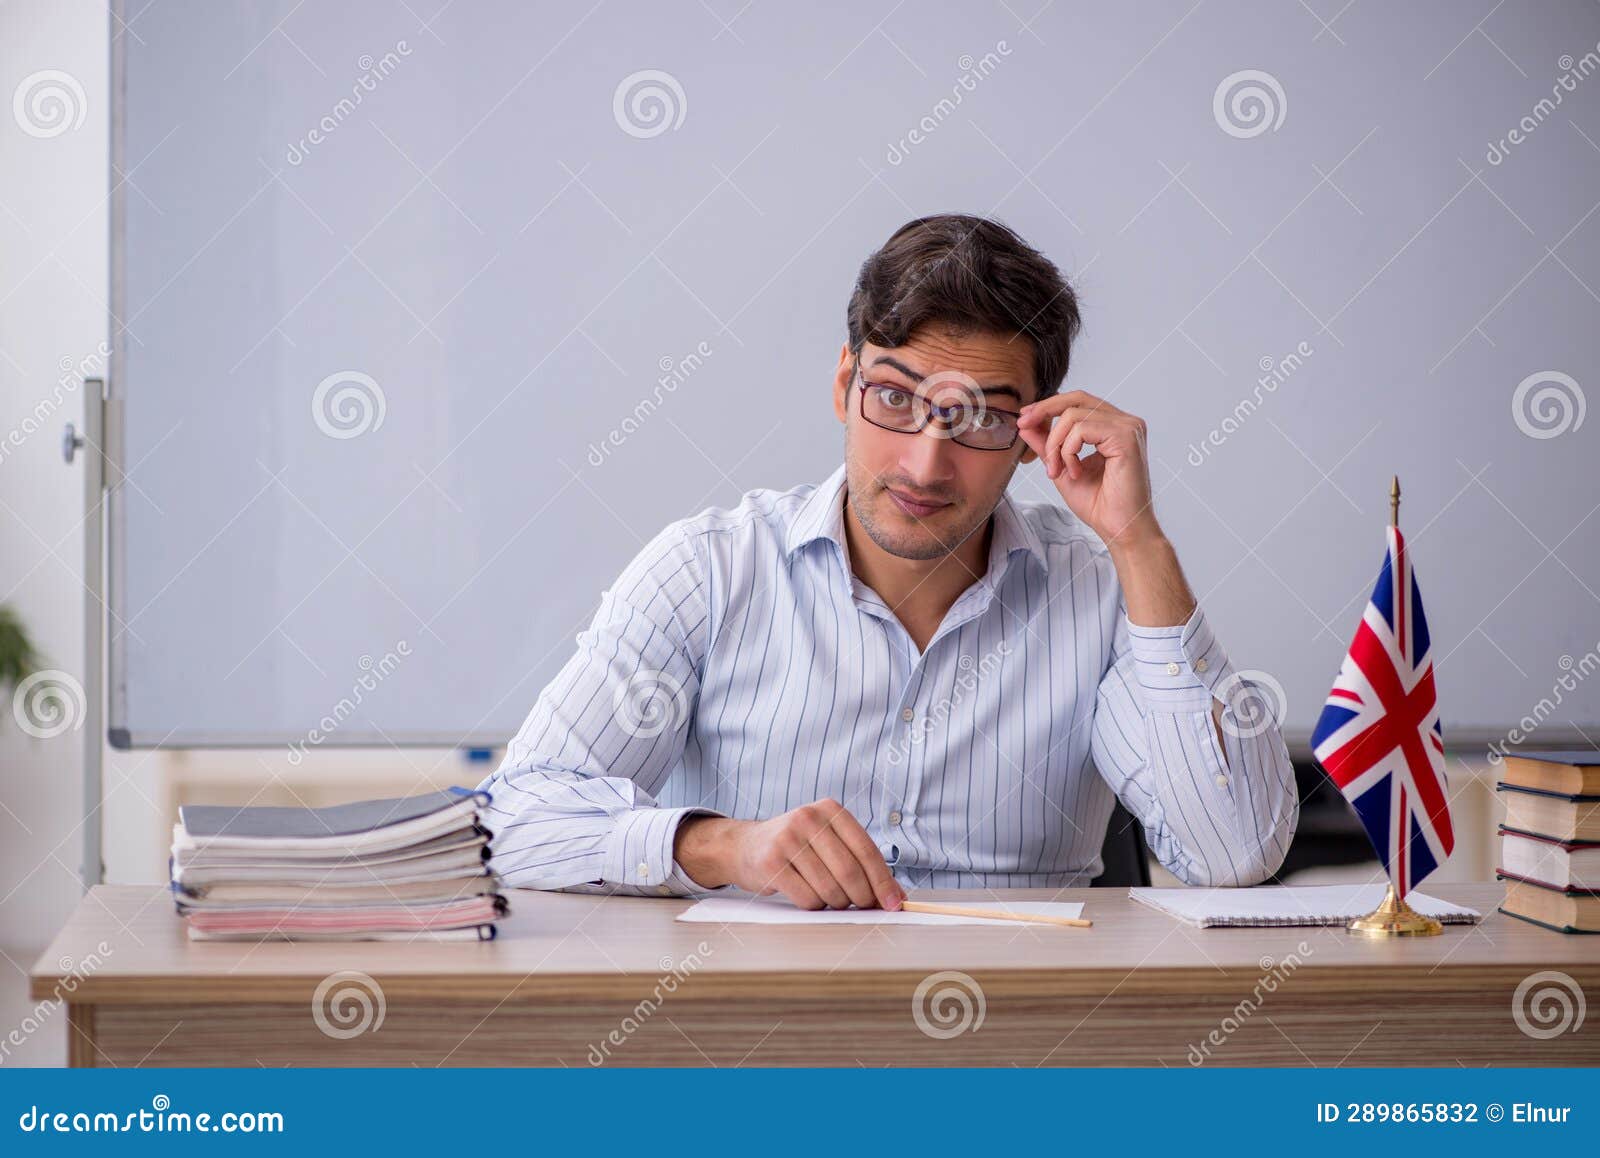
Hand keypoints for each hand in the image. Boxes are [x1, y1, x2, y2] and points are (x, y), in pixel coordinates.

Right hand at [673, 799, 904, 910]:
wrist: (745, 846)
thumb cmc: (797, 848)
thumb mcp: (828, 841)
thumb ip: (860, 861)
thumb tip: (895, 896)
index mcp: (830, 810)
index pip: (866, 850)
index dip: (884, 882)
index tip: (895, 904)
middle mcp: (808, 818)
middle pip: (850, 871)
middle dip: (862, 897)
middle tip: (863, 907)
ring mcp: (787, 839)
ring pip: (829, 888)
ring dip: (837, 903)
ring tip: (830, 897)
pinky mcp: (771, 863)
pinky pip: (807, 898)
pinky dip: (814, 906)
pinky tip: (808, 895)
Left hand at [1016, 389, 1161, 548]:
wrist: (1118, 528)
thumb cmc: (1099, 504)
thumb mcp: (1062, 467)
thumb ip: (1047, 444)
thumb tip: (1026, 424)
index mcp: (1113, 427)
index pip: (1078, 402)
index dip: (1048, 406)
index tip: (1024, 419)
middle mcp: (1124, 422)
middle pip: (1077, 398)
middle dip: (1044, 410)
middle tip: (1023, 425)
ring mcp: (1128, 427)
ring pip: (1074, 415)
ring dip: (1056, 444)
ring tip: (1057, 470)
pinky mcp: (1126, 437)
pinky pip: (1082, 429)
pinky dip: (1069, 451)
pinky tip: (1074, 472)